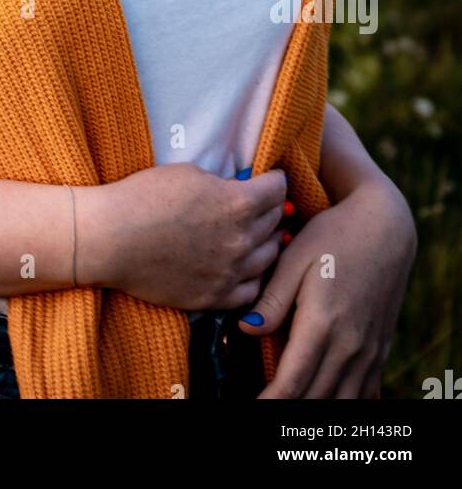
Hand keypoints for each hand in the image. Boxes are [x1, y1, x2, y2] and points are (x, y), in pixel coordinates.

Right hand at [97, 162, 286, 309]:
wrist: (112, 239)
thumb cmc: (144, 197)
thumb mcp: (189, 173)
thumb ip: (222, 183)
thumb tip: (238, 188)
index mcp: (238, 203)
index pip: (277, 189)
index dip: (274, 180)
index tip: (270, 179)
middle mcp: (242, 240)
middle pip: (275, 222)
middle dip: (271, 209)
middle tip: (264, 204)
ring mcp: (230, 273)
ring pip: (268, 258)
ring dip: (266, 242)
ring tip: (257, 235)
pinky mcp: (214, 298)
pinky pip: (250, 291)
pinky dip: (252, 276)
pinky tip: (244, 267)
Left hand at [237, 176, 416, 397]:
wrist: (385, 227)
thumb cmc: (334, 236)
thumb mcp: (295, 258)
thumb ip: (272, 299)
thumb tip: (247, 329)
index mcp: (322, 324)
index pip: (292, 382)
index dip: (269, 401)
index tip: (252, 406)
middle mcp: (350, 345)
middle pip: (315, 397)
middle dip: (287, 406)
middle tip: (263, 403)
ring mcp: (369, 350)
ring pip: (341, 400)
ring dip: (314, 405)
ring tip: (289, 401)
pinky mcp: (380, 348)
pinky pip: (364, 391)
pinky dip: (342, 400)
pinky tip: (325, 397)